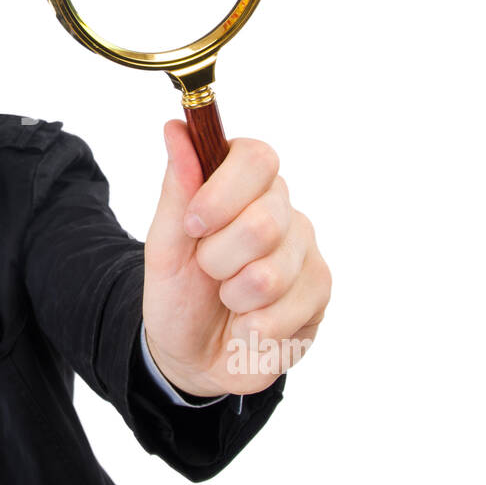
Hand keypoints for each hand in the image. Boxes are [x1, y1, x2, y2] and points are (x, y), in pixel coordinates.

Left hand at [141, 121, 331, 397]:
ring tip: (228, 300)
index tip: (194, 225)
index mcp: (242, 185)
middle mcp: (280, 208)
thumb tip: (175, 129)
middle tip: (208, 272)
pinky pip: (287, 309)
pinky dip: (254, 326)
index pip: (256, 157)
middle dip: (218, 259)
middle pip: (263, 221)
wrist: (192, 355)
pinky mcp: (320, 291)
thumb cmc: (179, 293)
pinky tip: (249, 324)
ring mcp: (305, 249)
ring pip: (271, 273)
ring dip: (233, 297)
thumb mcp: (165, 245)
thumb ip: (177, 189)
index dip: (224, 192)